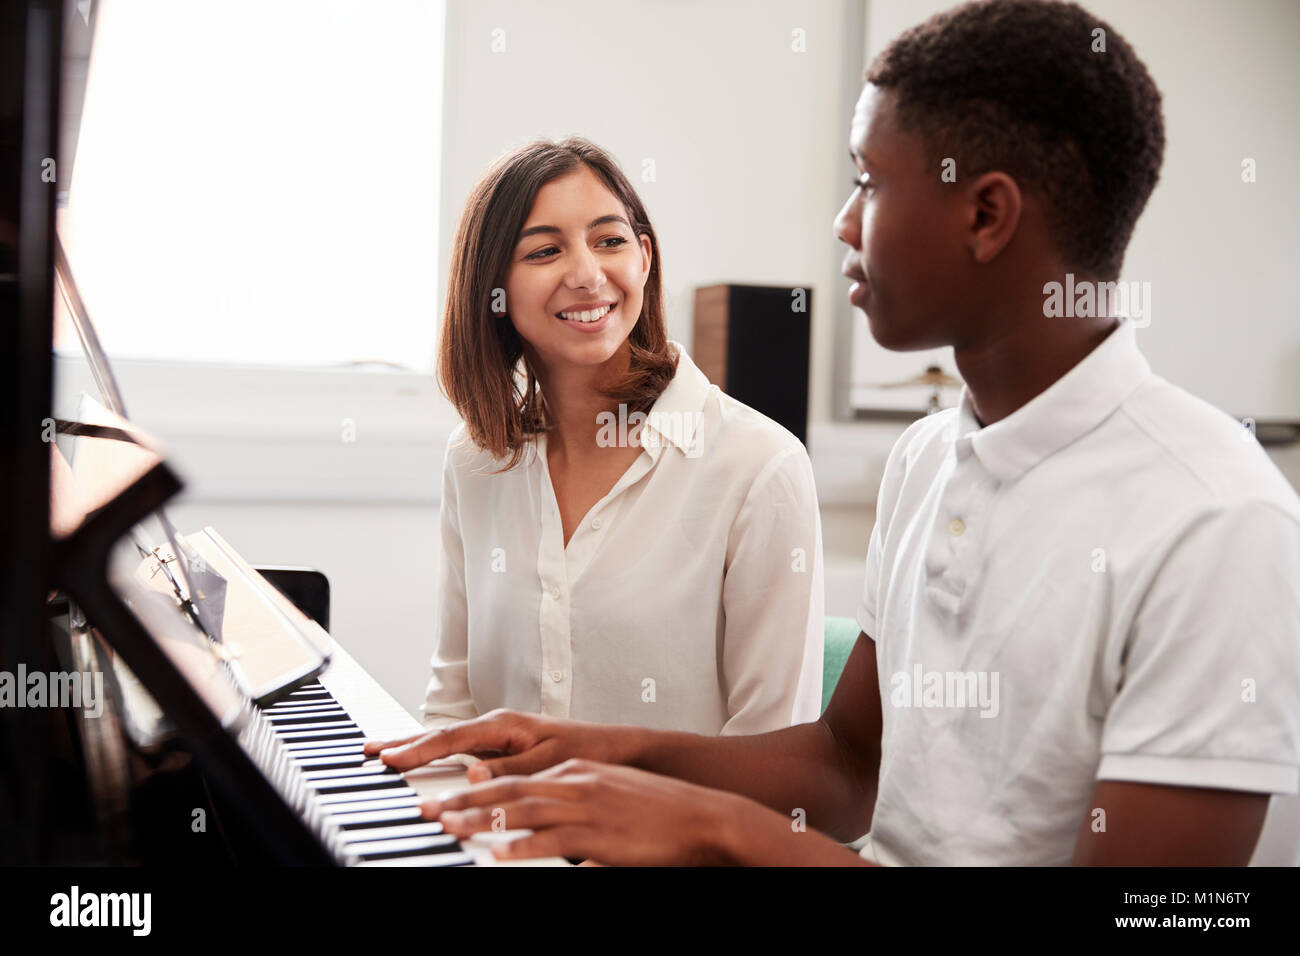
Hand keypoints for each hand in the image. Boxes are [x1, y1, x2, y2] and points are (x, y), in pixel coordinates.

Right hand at [362, 709, 639, 782]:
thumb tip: (473, 775)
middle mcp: (495, 726)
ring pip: (445, 742)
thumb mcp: (549, 762)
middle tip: (367, 750)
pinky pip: (457, 751)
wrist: (612, 748)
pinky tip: (417, 761)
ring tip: (380, 753)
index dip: (418, 750)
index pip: (451, 738)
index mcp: (504, 724)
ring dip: (413, 747)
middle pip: (439, 734)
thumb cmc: (585, 750)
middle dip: (402, 742)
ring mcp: (495, 736)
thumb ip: (510, 769)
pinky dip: (432, 755)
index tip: (389, 759)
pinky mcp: (499, 748)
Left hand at [424, 758, 744, 864]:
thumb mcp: (610, 797)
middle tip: (428, 808)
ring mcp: (588, 804)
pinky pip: (553, 839)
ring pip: (522, 809)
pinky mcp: (600, 831)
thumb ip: (574, 803)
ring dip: (481, 819)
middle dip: (464, 799)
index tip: (443, 795)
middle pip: (508, 789)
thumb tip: (542, 821)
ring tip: (448, 826)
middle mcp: (577, 781)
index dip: (476, 786)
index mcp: (576, 772)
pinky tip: (499, 852)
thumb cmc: (659, 814)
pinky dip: (522, 845)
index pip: (515, 777)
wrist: (703, 816)